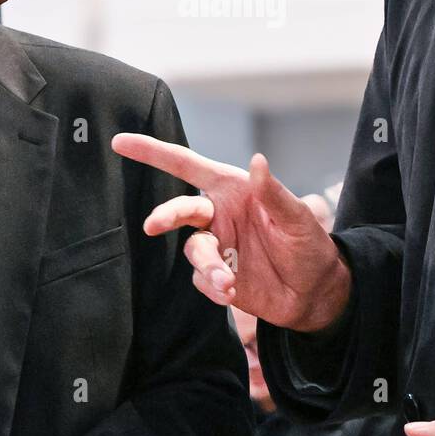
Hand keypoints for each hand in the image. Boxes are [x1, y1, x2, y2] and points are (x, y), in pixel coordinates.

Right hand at [110, 135, 351, 331]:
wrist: (314, 293)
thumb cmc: (309, 245)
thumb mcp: (297, 218)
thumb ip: (273, 192)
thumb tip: (258, 159)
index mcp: (232, 189)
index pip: (186, 165)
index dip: (153, 152)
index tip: (120, 142)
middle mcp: (218, 214)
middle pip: (179, 209)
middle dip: (166, 215)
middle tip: (154, 225)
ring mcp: (216, 246)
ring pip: (192, 250)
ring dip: (206, 266)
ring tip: (229, 283)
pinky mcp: (216, 276)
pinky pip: (201, 280)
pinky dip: (214, 287)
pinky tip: (234, 293)